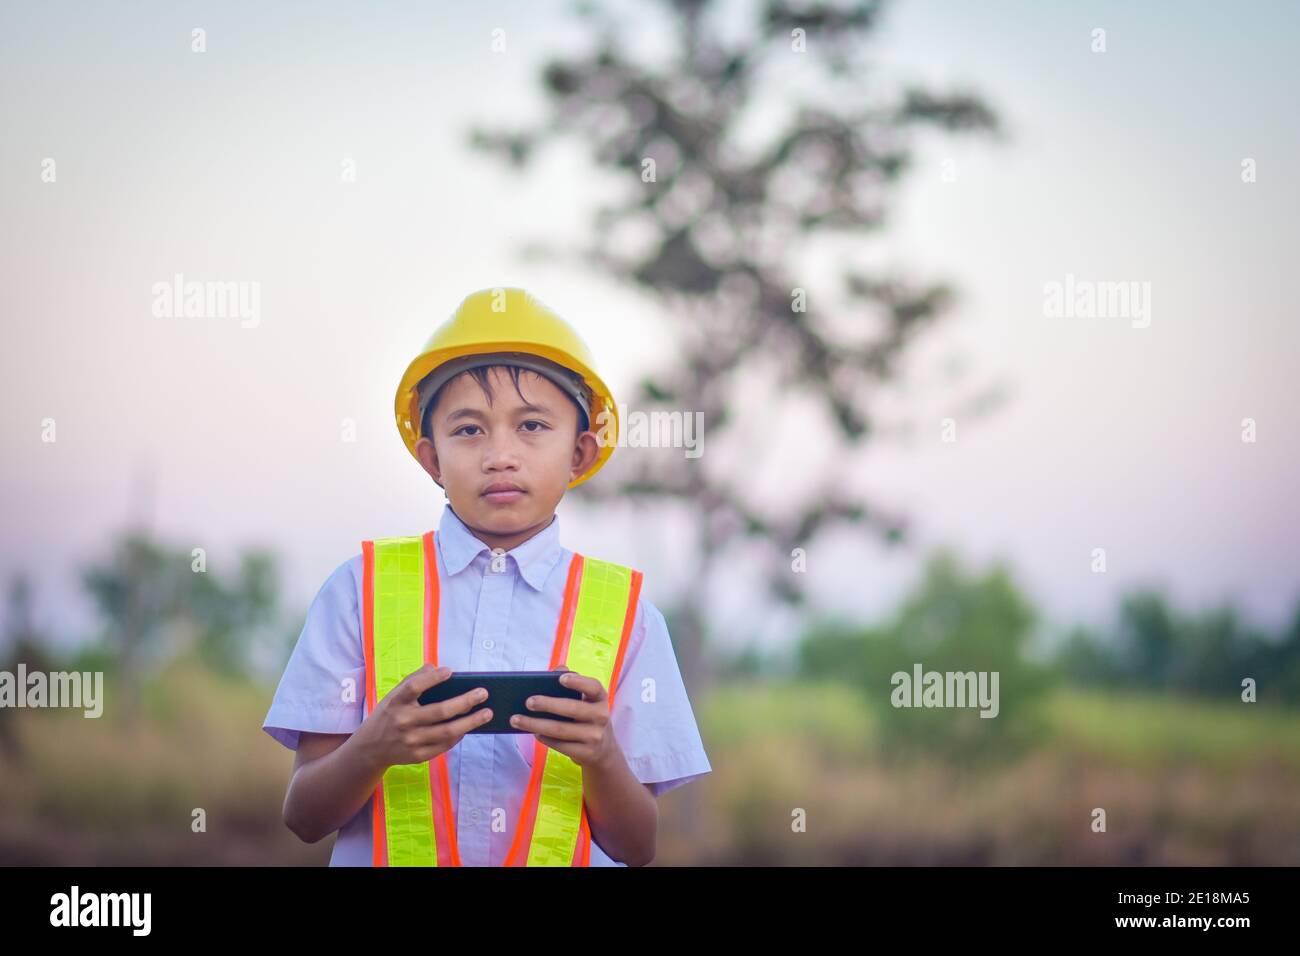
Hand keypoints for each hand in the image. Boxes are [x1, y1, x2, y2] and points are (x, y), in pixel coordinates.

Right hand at [353, 664, 491, 770]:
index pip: (414, 687)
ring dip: (470, 722)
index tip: (450, 671)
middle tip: (483, 693)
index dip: (432, 679)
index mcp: (396, 702)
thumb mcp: (393, 695)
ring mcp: (411, 741)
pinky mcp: (418, 756)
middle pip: (440, 711)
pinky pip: (444, 746)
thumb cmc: (389, 715)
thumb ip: (413, 680)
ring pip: (447, 732)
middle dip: (465, 702)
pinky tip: (469, 727)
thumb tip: (436, 668)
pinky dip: (459, 736)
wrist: (370, 748)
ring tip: (487, 713)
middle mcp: (403, 722)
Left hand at [510, 669, 616, 768]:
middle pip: (572, 708)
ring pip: (560, 729)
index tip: (560, 678)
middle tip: (527, 702)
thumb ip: (572, 683)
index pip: (593, 687)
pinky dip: (544, 738)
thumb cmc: (587, 717)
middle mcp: (602, 716)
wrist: (603, 750)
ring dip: (535, 724)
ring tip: (516, 720)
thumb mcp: (586, 701)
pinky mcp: (586, 753)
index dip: (578, 682)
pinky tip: (533, 732)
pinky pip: (560, 745)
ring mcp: (595, 737)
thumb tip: (558, 668)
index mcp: (600, 698)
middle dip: (547, 704)